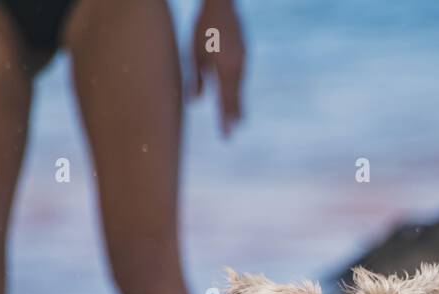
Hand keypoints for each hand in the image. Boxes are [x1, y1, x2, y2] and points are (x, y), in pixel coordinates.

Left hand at [191, 0, 244, 136]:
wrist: (222, 4)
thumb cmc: (203, 28)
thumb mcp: (194, 53)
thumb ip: (196, 78)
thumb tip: (196, 102)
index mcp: (225, 70)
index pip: (225, 102)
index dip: (225, 120)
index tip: (226, 136)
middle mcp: (238, 68)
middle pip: (236, 98)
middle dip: (234, 115)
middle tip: (233, 132)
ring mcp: (243, 60)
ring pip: (239, 87)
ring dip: (236, 102)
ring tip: (237, 118)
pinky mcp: (244, 52)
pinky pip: (240, 75)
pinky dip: (236, 87)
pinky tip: (234, 92)